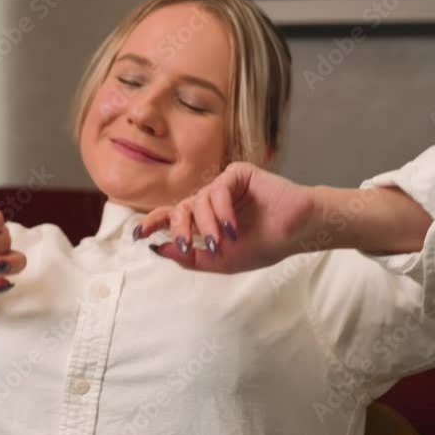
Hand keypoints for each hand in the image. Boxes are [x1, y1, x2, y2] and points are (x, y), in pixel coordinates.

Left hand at [137, 162, 315, 273]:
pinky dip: (221, 209)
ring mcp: (222, 186)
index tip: (138, 236)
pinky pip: (217, 189)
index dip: (153, 223)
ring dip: (207, 225)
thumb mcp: (221, 261)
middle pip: (180, 209)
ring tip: (223, 242)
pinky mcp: (237, 173)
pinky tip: (233, 226)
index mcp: (205, 220)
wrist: (297, 231)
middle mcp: (210, 201)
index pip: (172, 217)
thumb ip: (190, 257)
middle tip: (185, 245)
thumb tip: (157, 249)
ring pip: (199, 201)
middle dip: (180, 228)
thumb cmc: (264, 245)